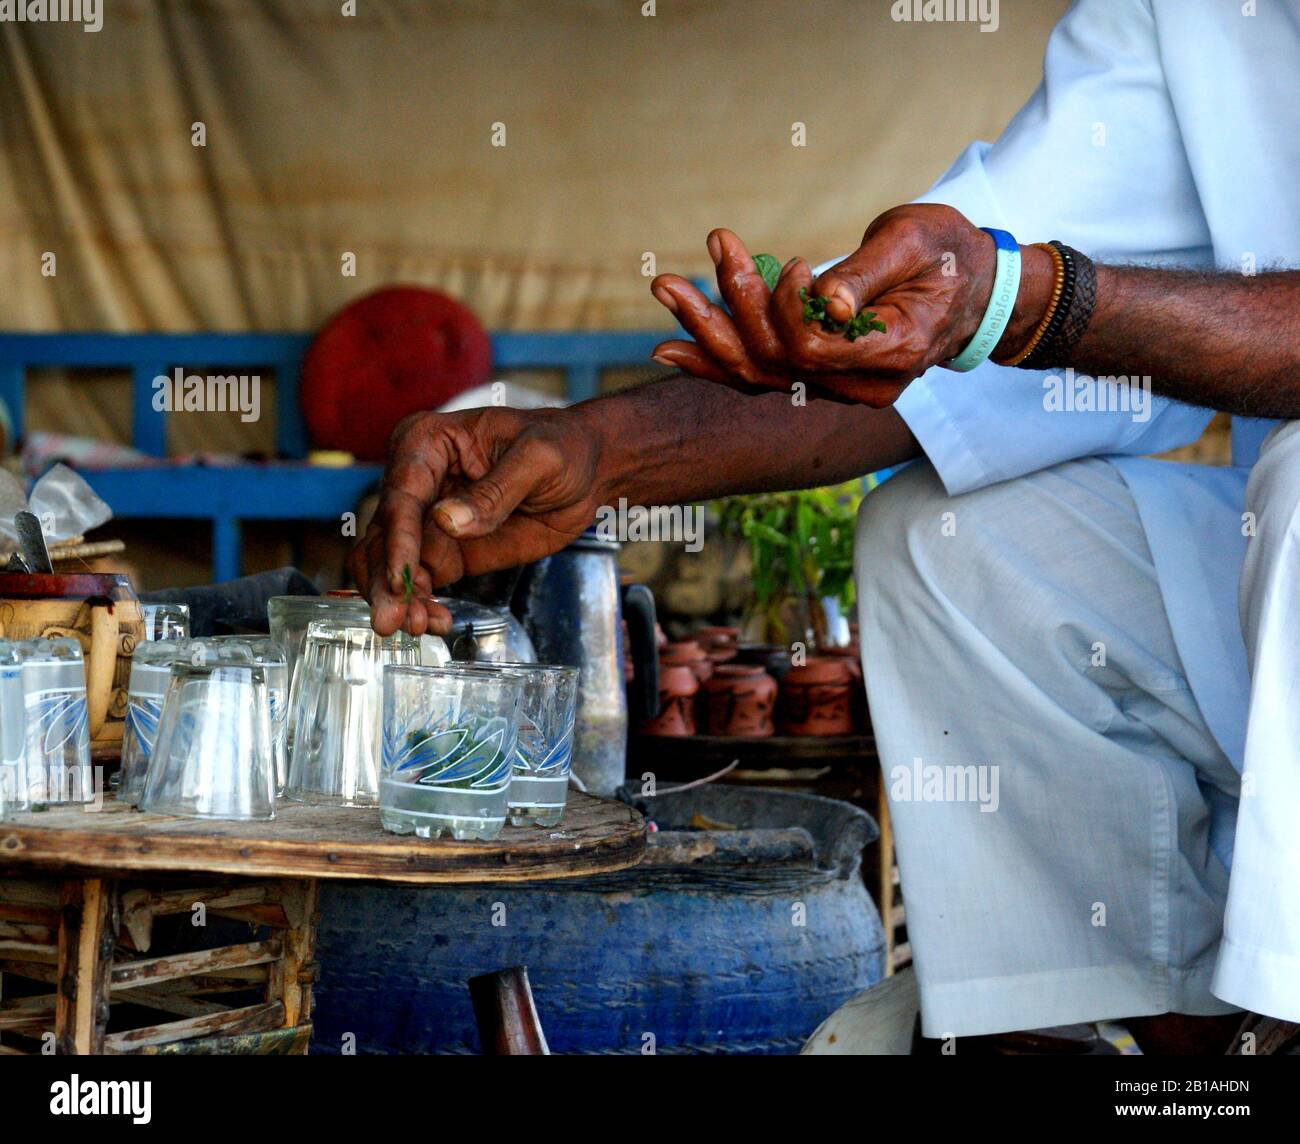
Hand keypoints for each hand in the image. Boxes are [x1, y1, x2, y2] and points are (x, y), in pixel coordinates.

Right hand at [346, 406, 605, 635]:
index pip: (402, 496)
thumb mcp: (539, 459)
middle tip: (392, 621)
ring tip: (421, 627)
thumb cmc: (563, 447)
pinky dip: (422, 604)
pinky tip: (435, 622)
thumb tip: (447, 522)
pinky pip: (421, 581)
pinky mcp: (446, 549)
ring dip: (401, 599)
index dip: (398, 542)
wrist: (587, 472)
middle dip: (386, 580)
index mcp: (427, 442)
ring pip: (394, 564)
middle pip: (384, 534)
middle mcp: (417, 479)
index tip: (399, 581)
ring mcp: (427, 518)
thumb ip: (495, 491)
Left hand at [649, 204, 1051, 405]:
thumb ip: (869, 274)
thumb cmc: (946, 253)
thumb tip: (826, 300)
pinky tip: (671, 349)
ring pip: (758, 373)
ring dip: (704, 333)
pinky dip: (714, 363)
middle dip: (719, 316)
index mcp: (892, 354)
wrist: (971, 290)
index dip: (786, 309)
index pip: (813, 348)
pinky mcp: (819, 378)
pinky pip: (760, 377)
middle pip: (774, 364)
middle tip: (668, 279)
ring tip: (663, 290)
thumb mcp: (917, 243)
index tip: (795, 263)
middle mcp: (861, 386)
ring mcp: (838, 388)